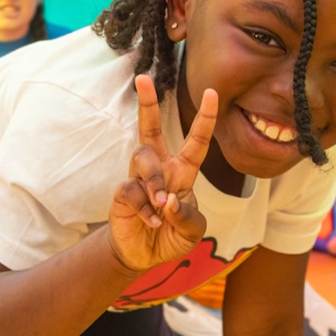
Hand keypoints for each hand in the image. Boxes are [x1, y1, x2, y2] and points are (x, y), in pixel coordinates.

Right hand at [108, 75, 216, 272]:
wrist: (145, 256)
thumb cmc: (173, 236)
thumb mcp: (193, 231)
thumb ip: (188, 216)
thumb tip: (170, 200)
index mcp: (183, 171)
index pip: (197, 141)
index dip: (205, 118)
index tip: (212, 92)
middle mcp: (160, 168)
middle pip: (151, 129)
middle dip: (147, 103)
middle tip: (143, 79)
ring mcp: (139, 179)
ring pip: (143, 158)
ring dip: (155, 181)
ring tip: (161, 204)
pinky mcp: (123, 193)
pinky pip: (131, 189)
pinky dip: (144, 207)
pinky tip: (152, 221)